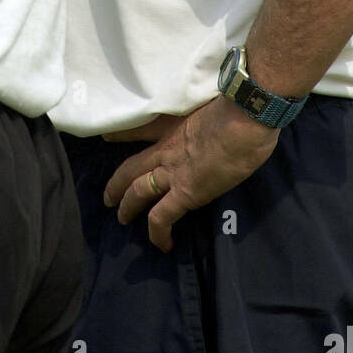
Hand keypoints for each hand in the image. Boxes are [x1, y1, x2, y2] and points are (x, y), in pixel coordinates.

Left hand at [103, 96, 278, 251]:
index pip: (141, 129)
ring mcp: (173, 171)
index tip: (107, 137)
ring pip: (137, 191)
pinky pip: (162, 216)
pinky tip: (162, 244)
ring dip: (127, 206)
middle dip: (117, 183)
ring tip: (122, 218)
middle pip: (131, 167)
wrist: (244, 117)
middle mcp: (166, 149)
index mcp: (173, 127)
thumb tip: (221, 122)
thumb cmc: (239, 108)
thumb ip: (208, 119)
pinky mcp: (185, 192)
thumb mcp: (212, 108)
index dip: (122, 134)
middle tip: (108, 196)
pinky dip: (158, 232)